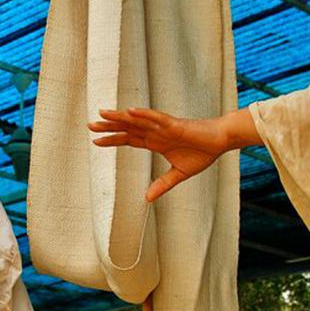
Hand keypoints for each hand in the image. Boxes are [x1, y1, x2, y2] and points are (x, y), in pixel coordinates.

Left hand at [89, 108, 230, 200]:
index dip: (112, 140)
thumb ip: (163, 184)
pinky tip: (130, 111)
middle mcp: (156, 132)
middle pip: (128, 128)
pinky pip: (156, 118)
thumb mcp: (179, 174)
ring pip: (137, 120)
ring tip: (102, 114)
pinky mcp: (175, 124)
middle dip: (109, 127)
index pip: (128, 140)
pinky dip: (143, 114)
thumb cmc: (202, 153)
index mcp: (155, 142)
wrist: (220, 142)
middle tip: (89, 126)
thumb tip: (147, 198)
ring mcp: (163, 127)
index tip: (95, 141)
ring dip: (120, 117)